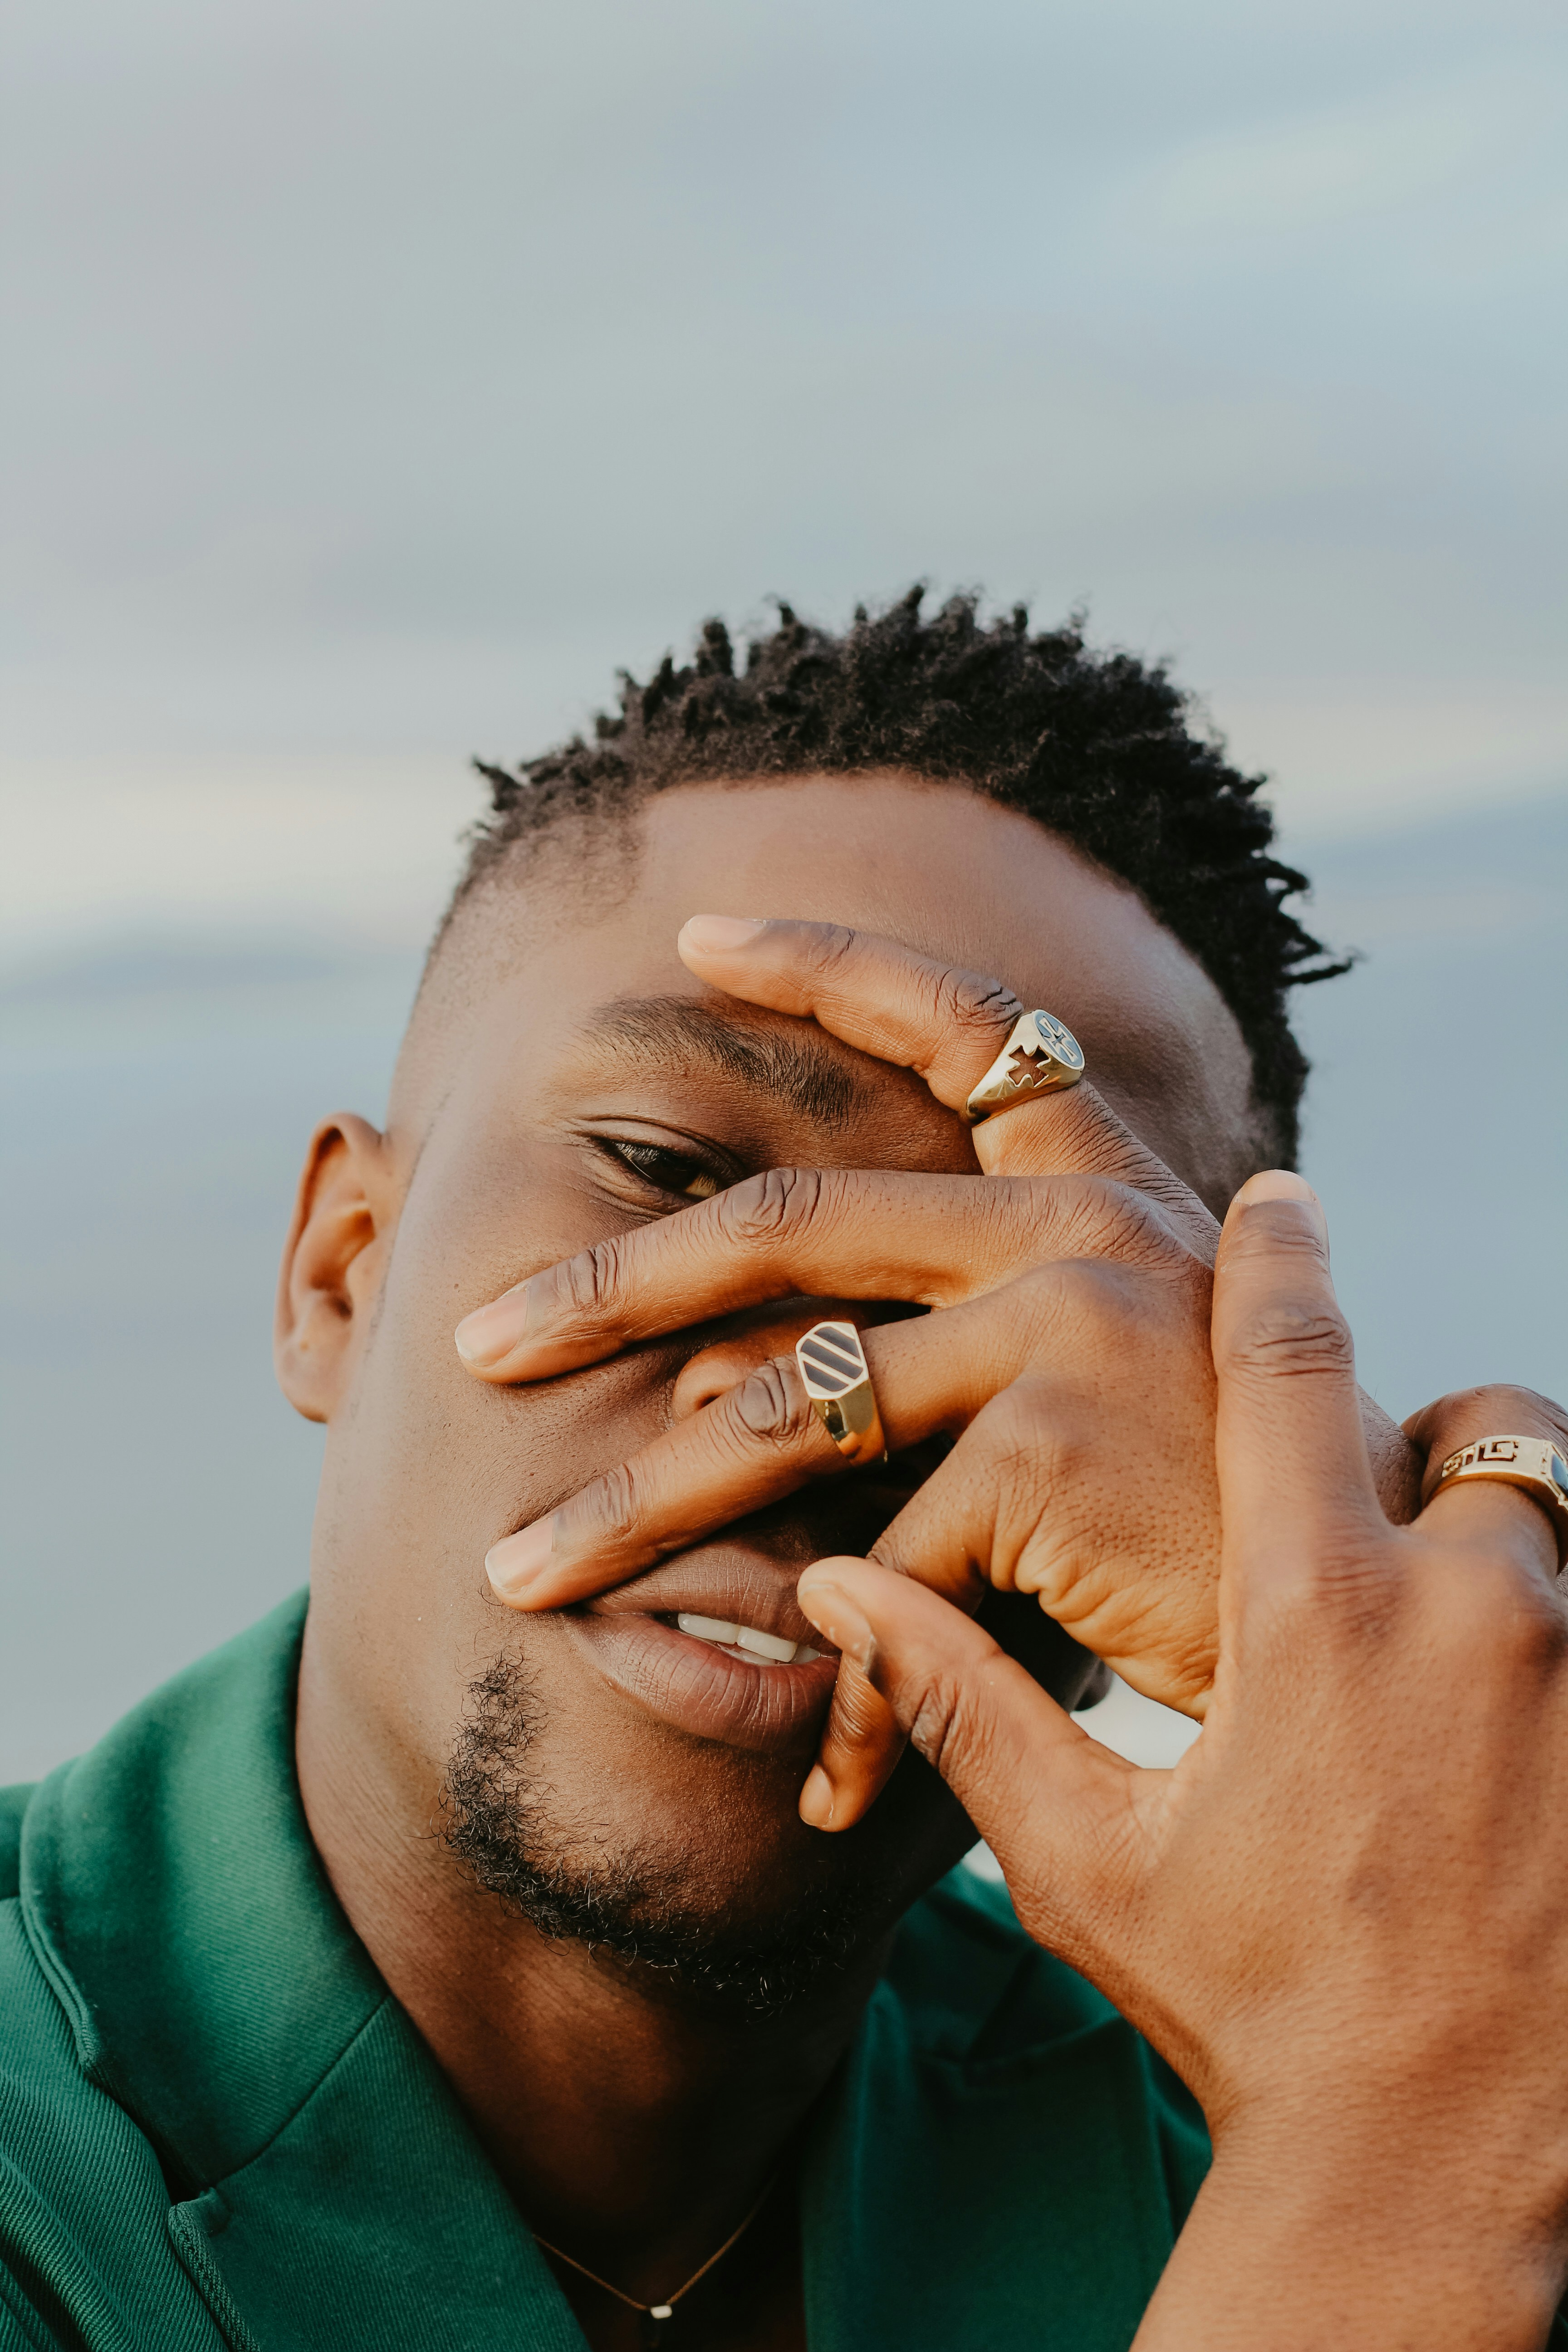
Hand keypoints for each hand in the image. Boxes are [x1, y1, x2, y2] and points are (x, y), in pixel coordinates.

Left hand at [458, 917, 1419, 1826]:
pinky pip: (879, 1575)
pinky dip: (840, 1691)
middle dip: (607, 1289)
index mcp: (1091, 1190)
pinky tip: (813, 1781)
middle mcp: (1075, 1230)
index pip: (962, 1024)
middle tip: (474, 1345)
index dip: (830, 963)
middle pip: (784, 1227)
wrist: (1379, 1620)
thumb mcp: (1113, 1377)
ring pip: (783, 1413)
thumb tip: (739, 1374)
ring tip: (519, 1576)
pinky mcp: (1049, 1454)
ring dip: (634, 1508)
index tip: (705, 935)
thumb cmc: (1232, 1512)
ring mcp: (1063, 1329)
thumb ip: (969, 1338)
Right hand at [795, 1174, 1567, 2349]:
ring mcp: (1563, 1662)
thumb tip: (834, 1587)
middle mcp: (1461, 1606)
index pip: (1291, 1363)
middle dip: (1426, 1417)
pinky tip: (1491, 1692)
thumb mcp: (1085, 1860)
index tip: (1280, 1191)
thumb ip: (961, 1703)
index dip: (1279, 1261)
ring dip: (1492, 1514)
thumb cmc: (1249, 2006)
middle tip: (1377, 1439)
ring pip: (1548, 1506)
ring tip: (1439, 1583)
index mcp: (1311, 1609)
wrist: (1436, 2164)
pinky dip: (1536, 1600)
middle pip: (1469, 1419)